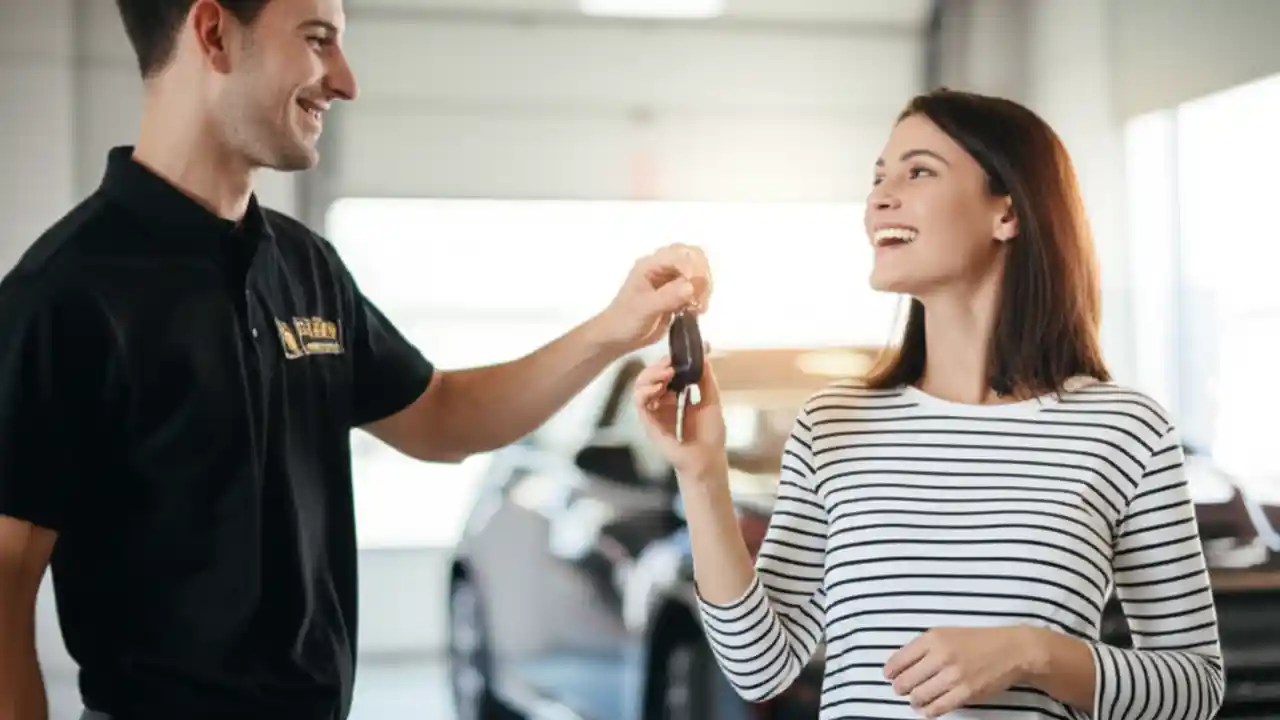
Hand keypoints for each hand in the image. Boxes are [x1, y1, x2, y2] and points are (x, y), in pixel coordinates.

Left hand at [595, 244, 712, 352]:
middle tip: (700, 299)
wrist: (617, 338)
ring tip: (697, 309)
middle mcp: (663, 268)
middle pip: (693, 258)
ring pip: (697, 274)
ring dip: (703, 290)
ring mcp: (671, 281)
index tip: (694, 290)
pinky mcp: (677, 295)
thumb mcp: (645, 308)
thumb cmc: (625, 320)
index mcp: (651, 264)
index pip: (680, 253)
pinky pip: (696, 290)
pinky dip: (701, 299)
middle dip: (701, 276)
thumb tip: (692, 286)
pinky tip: (695, 312)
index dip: (693, 268)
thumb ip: (668, 296)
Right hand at [631, 353, 726, 479]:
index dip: (666, 362)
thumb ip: (706, 379)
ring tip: (666, 374)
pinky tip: (658, 388)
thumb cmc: (710, 434)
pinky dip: (646, 392)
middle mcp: (662, 403)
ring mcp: (654, 413)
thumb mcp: (711, 400)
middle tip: (669, 363)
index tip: (675, 355)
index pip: (663, 373)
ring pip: (640, 387)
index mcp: (675, 396)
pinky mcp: (649, 423)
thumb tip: (704, 356)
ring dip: (650, 376)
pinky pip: (640, 403)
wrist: (708, 458)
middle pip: (649, 377)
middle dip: (657, 366)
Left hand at [884, 626, 1043, 718]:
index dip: (890, 671)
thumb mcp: (946, 633)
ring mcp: (953, 676)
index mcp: (932, 638)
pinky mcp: (966, 693)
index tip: (889, 676)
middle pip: (906, 681)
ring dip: (914, 701)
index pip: (899, 659)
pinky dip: (929, 711)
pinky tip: (929, 709)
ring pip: (919, 696)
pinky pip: (938, 708)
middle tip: (902, 690)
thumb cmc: (977, 641)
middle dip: (900, 688)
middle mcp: (940, 656)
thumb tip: (899, 665)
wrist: (1011, 650)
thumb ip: (923, 647)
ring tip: (916, 700)